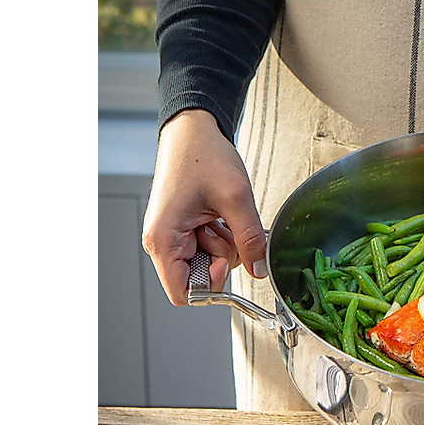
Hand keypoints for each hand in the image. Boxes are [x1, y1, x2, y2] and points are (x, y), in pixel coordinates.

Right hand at [142, 109, 268, 305]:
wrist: (194, 131)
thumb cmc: (202, 156)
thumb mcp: (235, 198)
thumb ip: (250, 238)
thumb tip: (260, 270)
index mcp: (163, 239)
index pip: (182, 294)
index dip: (210, 286)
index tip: (228, 262)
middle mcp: (163, 242)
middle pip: (199, 278)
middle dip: (224, 259)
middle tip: (231, 229)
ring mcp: (174, 236)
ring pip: (209, 263)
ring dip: (227, 245)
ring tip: (225, 214)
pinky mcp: (186, 229)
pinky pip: (210, 247)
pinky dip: (225, 236)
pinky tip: (223, 214)